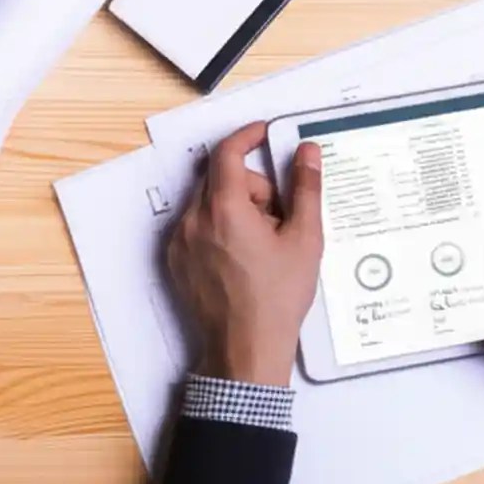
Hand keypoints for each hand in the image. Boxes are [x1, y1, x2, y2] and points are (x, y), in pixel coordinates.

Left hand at [166, 122, 323, 386]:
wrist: (246, 349)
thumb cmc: (277, 298)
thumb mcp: (305, 239)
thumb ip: (306, 188)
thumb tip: (307, 153)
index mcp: (224, 210)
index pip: (227, 152)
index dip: (247, 136)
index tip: (265, 134)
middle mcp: (194, 221)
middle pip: (221, 177)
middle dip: (252, 184)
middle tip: (279, 214)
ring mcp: (180, 241)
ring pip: (208, 201)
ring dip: (236, 206)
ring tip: (263, 241)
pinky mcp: (176, 259)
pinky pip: (197, 225)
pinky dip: (220, 226)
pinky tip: (244, 255)